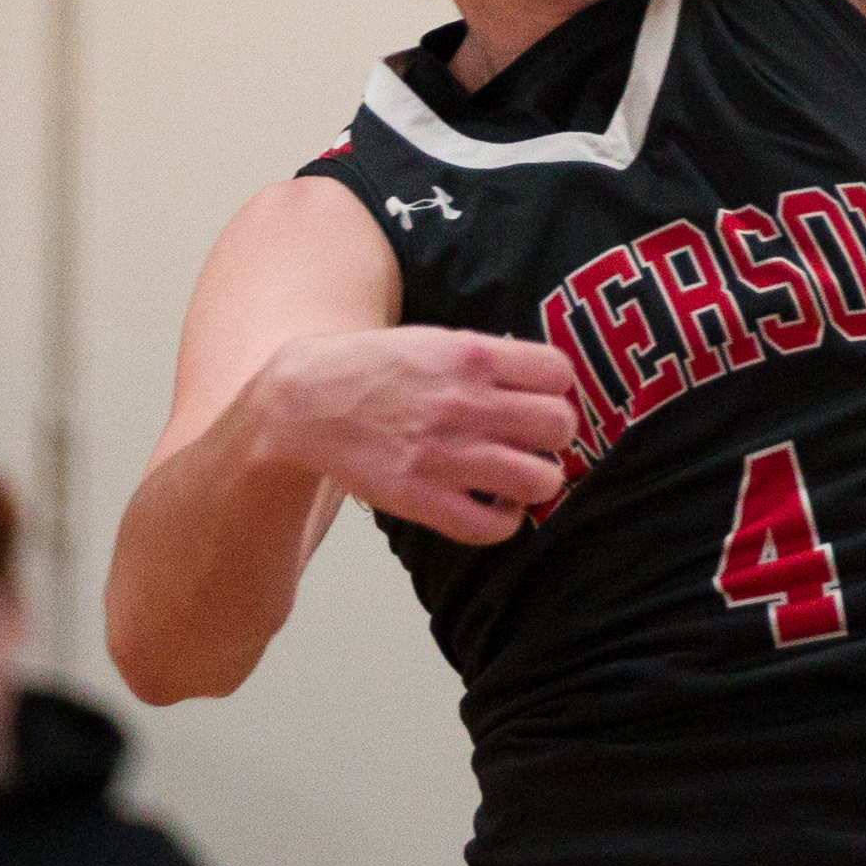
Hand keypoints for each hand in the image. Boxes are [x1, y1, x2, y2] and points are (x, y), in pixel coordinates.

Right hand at [256, 324, 582, 546]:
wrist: (306, 404)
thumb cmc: (375, 368)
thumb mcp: (435, 339)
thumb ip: (489, 356)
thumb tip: (545, 377)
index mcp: (471, 357)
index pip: (559, 372)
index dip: (556, 388)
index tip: (542, 398)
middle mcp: (464, 404)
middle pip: (559, 426)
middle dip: (555, 436)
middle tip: (536, 442)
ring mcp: (444, 456)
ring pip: (539, 480)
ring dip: (538, 481)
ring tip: (521, 477)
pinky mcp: (422, 499)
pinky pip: (492, 526)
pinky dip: (504, 522)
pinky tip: (494, 507)